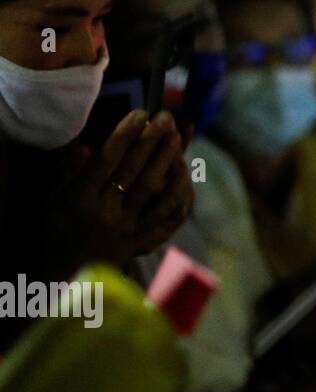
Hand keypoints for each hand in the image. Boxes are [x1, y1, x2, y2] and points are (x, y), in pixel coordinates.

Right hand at [51, 110, 193, 270]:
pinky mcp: (143, 242)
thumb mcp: (54, 203)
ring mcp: (128, 229)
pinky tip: (185, 177)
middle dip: (151, 142)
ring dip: (168, 164)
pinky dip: (179, 197)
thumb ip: (67, 175)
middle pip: (134, 172)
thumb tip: (83, 147)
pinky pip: (167, 219)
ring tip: (177, 139)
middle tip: (166, 118)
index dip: (124, 136)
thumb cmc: (60, 233)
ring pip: (154, 193)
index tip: (140, 113)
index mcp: (80, 201)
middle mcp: (106, 213)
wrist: (69, 278)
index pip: (106, 162)